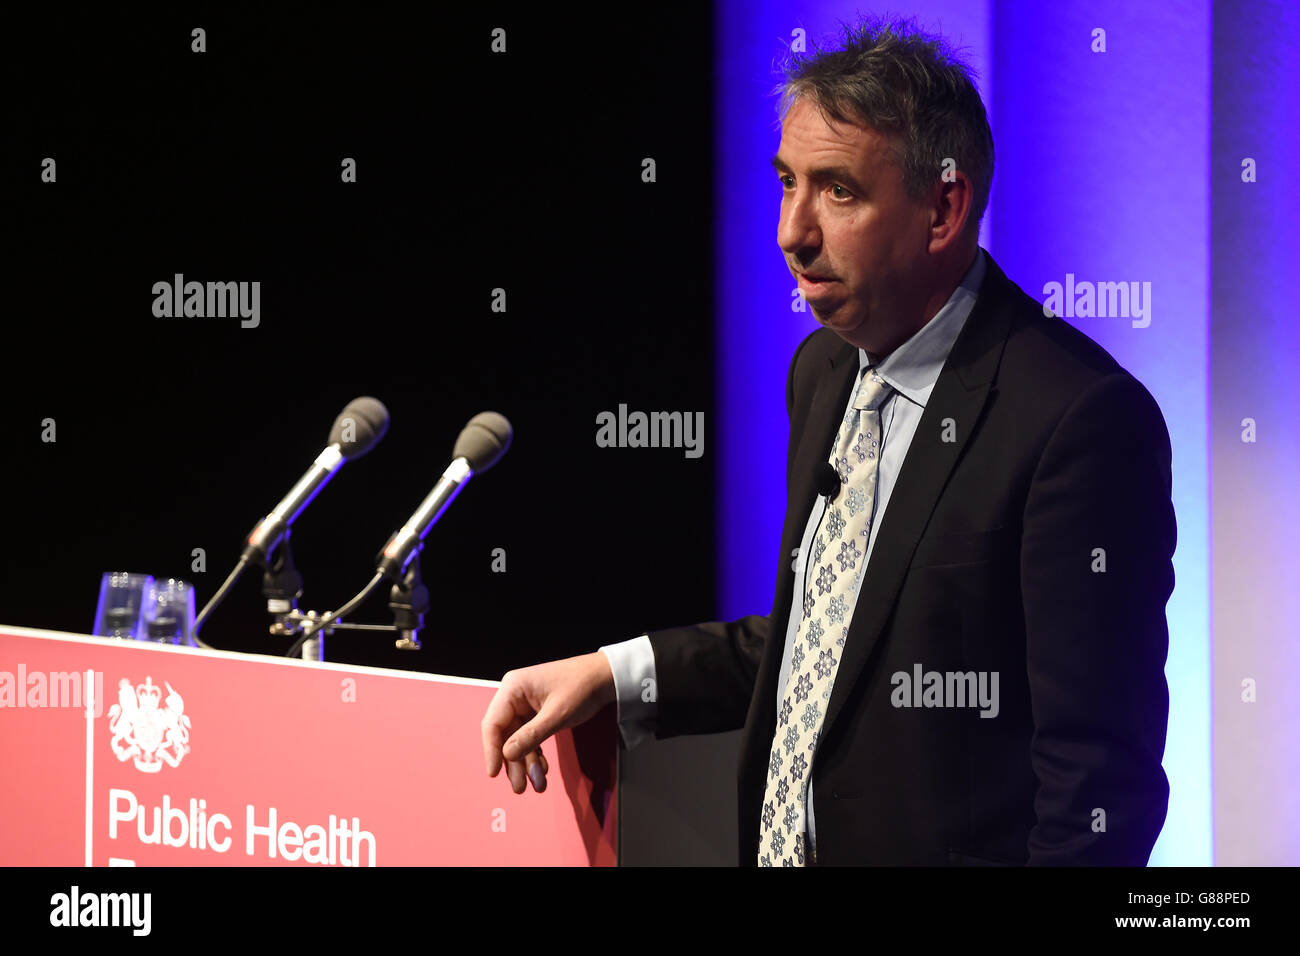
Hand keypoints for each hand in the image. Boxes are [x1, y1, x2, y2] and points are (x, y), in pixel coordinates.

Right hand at [481, 652, 616, 793]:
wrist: (604, 677)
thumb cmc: (582, 687)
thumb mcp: (557, 715)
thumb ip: (531, 736)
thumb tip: (507, 755)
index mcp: (513, 688)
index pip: (493, 724)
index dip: (492, 750)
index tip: (494, 773)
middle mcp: (514, 696)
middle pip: (505, 735)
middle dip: (514, 762)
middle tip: (520, 787)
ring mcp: (525, 705)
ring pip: (518, 740)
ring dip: (527, 762)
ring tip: (538, 784)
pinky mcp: (536, 713)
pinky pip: (530, 737)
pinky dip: (536, 754)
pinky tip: (543, 770)